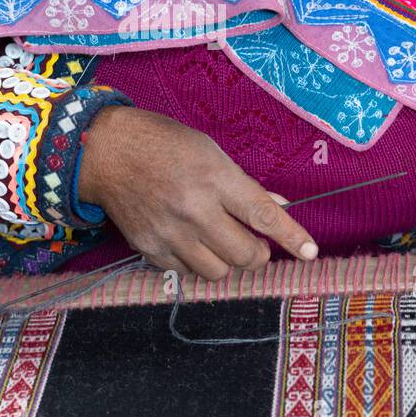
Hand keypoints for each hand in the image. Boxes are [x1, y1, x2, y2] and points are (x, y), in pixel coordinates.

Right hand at [78, 105, 317, 281]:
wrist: (105, 152)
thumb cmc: (162, 143)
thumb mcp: (209, 150)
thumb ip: (243, 185)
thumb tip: (277, 209)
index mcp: (213, 178)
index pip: (262, 216)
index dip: (291, 237)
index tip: (310, 252)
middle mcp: (193, 210)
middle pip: (244, 255)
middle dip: (257, 253)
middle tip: (252, 241)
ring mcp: (169, 234)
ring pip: (218, 272)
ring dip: (226, 261)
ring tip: (216, 240)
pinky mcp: (149, 249)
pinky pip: (186, 272)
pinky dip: (195, 262)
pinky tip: (188, 240)